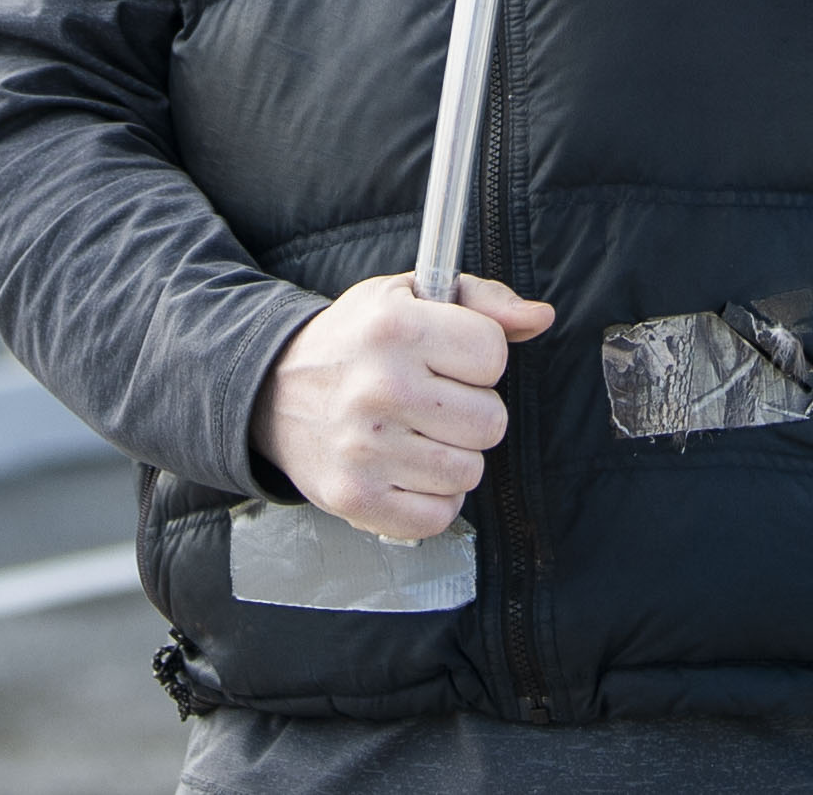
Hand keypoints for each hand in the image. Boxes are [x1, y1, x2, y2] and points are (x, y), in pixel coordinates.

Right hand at [250, 273, 554, 539]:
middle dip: (473, 412)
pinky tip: (409, 471)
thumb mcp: (412, 295)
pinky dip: (433, 500)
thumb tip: (539, 318)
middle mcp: (380, 388)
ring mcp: (365, 449)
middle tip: (435, 402)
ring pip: (469, 472)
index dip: (481, 359)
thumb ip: (484, 301)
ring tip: (419, 435)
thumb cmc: (357, 340)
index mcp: (396, 329)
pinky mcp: (354, 497)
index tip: (451, 360)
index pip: (493, 355)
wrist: (272, 391)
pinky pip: (437, 516)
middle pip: (490, 422)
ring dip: (455, 457)